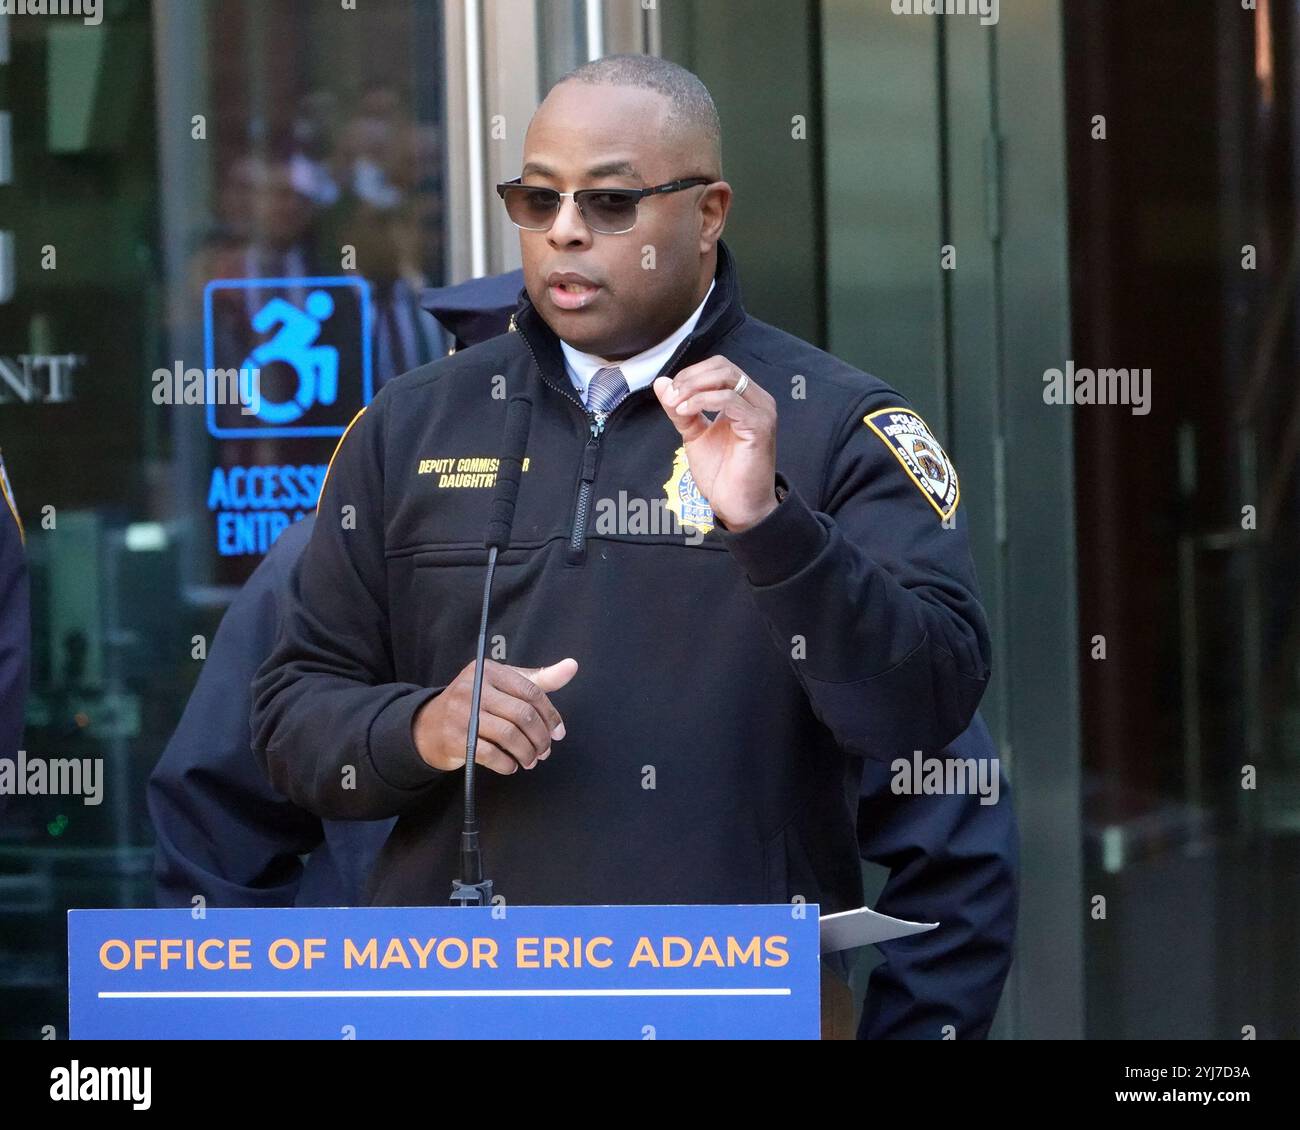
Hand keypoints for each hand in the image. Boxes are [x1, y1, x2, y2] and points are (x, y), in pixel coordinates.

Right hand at [412, 657, 577, 774]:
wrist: (428, 727)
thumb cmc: (474, 704)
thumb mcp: (503, 685)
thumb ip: (538, 679)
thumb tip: (572, 666)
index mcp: (489, 670)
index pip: (531, 691)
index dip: (550, 715)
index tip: (558, 732)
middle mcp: (473, 687)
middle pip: (522, 714)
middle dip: (540, 738)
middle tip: (545, 751)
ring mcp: (461, 713)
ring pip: (509, 735)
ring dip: (526, 753)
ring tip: (530, 760)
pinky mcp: (454, 738)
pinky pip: (490, 754)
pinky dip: (507, 763)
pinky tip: (511, 766)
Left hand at [653, 358, 777, 531]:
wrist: (738, 505)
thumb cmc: (723, 474)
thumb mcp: (694, 434)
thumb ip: (681, 409)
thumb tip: (662, 383)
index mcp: (745, 399)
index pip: (719, 367)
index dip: (691, 373)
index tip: (670, 392)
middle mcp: (757, 400)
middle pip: (723, 367)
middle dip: (691, 378)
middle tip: (671, 396)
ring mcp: (761, 411)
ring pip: (726, 378)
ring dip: (693, 388)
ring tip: (675, 405)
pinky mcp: (759, 425)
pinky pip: (729, 400)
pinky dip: (702, 401)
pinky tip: (686, 412)